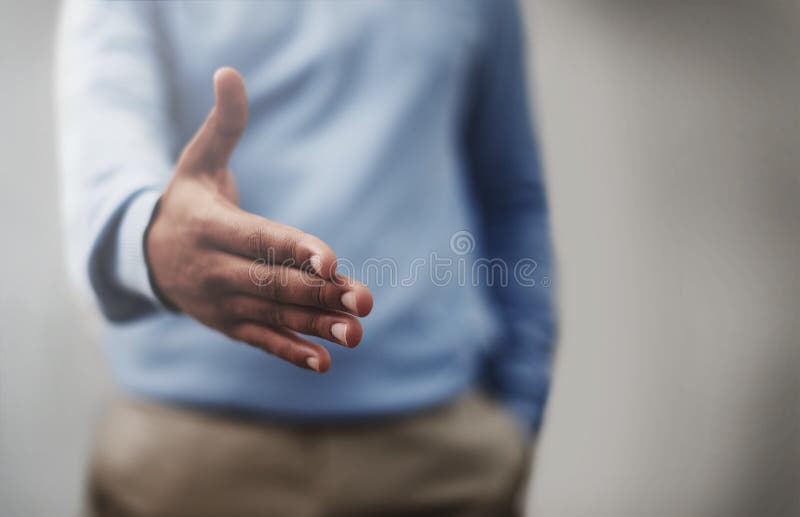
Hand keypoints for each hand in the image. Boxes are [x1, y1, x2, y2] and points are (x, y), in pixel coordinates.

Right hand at [145, 67, 372, 372]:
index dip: (295, 250)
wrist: (144, 255)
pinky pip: (260, 340)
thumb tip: (230, 72)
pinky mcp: (227, 324)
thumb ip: (223, 124)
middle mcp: (216, 269)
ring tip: (356, 334)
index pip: (260, 239)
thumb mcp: (197, 162)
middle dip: (321, 293)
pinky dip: (290, 352)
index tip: (332, 261)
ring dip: (316, 326)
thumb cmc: (185, 202)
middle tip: (365, 302)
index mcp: (212, 227)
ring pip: (273, 316)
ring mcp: (221, 302)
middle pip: (274, 283)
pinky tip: (324, 362)